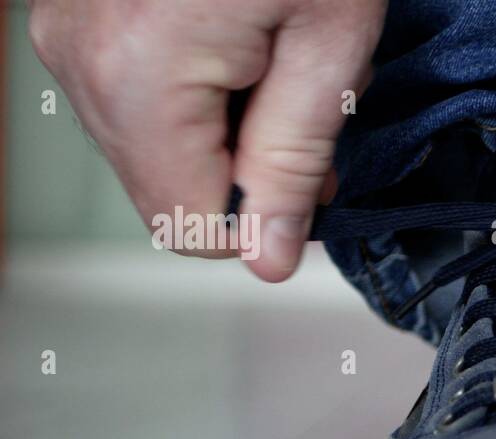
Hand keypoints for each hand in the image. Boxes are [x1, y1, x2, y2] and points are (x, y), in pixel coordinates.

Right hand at [29, 0, 385, 280]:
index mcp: (139, 73)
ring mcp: (65, 31)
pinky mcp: (74, 14)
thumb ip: (291, 161)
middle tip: (306, 112)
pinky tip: (240, 44)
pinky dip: (194, 93)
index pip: (189, 222)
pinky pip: (134, 98)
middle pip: (162, 188)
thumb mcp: (329, 47)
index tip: (310, 176)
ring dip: (223, 131)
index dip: (262, 218)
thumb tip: (265, 256)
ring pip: (149, 147)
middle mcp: (79, 57)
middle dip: (245, 171)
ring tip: (276, 63)